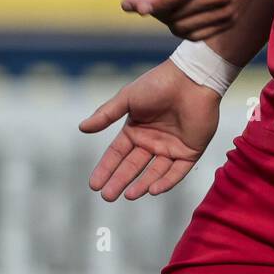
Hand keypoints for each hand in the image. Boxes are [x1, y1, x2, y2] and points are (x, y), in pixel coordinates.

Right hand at [79, 59, 220, 200]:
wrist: (191, 78)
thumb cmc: (158, 84)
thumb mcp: (127, 98)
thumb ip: (106, 114)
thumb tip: (82, 127)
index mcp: (136, 129)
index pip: (117, 154)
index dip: (105, 169)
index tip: (94, 184)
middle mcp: (152, 141)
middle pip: (132, 167)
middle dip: (120, 181)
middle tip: (107, 196)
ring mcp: (171, 148)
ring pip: (154, 173)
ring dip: (142, 185)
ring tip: (129, 195)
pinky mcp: (190, 151)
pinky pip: (177, 172)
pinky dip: (166, 182)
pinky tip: (153, 189)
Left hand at [120, 0, 267, 39]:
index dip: (150, 2)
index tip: (130, 5)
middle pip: (176, 13)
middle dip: (152, 10)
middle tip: (138, 3)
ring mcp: (227, 12)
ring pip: (184, 27)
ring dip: (165, 20)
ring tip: (158, 7)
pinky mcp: (230, 21)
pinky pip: (198, 35)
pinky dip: (181, 29)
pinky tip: (175, 17)